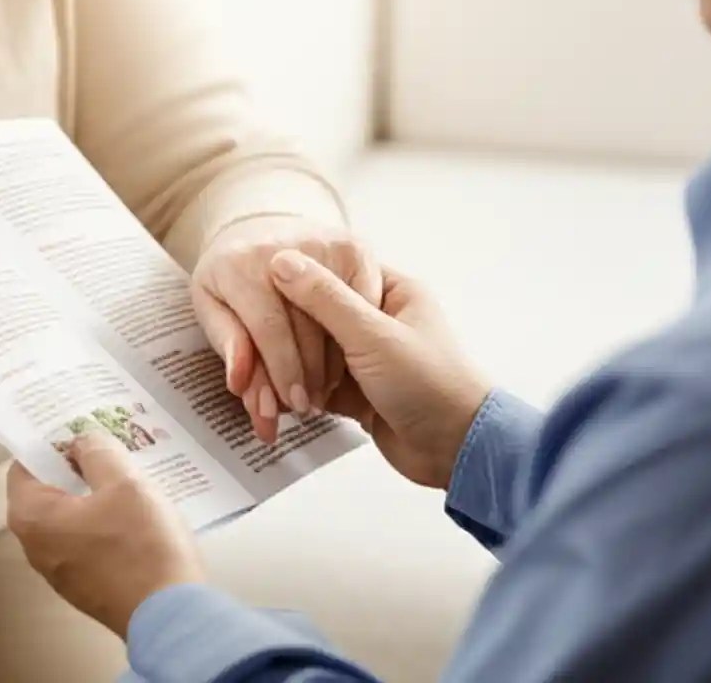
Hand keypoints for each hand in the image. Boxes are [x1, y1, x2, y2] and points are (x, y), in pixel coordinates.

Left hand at [7, 433, 204, 636]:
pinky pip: (88, 542)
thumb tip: (81, 440)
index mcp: (33, 518)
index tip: (79, 427)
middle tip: (109, 445)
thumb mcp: (124, 483)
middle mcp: (36, 547)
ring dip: (95, 495)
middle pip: (48, 492)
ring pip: (71, 518)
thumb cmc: (141, 544)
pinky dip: (105, 523)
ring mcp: (61, 571)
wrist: (169, 613)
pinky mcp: (86, 586)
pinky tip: (136, 513)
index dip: (50, 443)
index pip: (24, 466)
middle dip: (76, 467)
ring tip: (129, 475)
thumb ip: (98, 452)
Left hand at [191, 215, 381, 440]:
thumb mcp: (211, 306)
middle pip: (308, 328)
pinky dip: (355, 338)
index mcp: (241, 263)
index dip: (282, 371)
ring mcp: (327, 244)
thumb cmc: (231, 275)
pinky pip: (365, 305)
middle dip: (309, 376)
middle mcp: (287, 247)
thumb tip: (239, 383)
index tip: (291, 404)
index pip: (269, 327)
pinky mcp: (357, 248)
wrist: (258, 226)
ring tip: (321, 393)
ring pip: (340, 321)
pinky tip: (341, 363)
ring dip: (333, 365)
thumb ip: (227, 345)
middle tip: (307, 408)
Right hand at [269, 251, 491, 488]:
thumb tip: (281, 261)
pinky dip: (298, 392)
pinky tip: (273, 398)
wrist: (456, 450)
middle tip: (254, 346)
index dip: (294, 285)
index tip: (259, 293)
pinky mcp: (358, 393)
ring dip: (290, 367)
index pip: (332, 274)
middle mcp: (378, 320)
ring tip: (259, 379)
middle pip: (317, 315)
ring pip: (313, 352)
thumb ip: (324, 300)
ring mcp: (367, 358)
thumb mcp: (372, 336)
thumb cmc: (430, 385)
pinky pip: (317, 384)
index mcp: (392, 291)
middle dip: (286, 335)